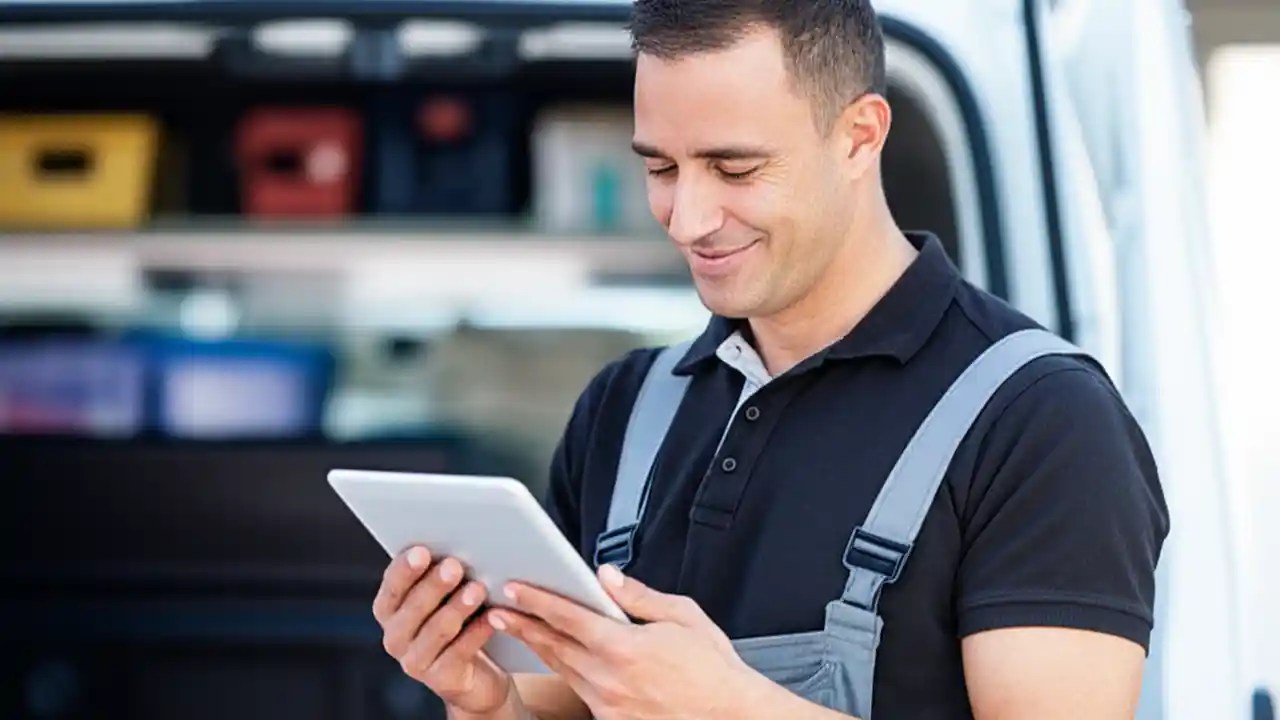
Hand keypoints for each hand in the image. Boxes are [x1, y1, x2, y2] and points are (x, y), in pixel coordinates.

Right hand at [373, 547, 510, 714]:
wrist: (479, 674)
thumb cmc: (462, 620)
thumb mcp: (447, 596)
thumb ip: (442, 573)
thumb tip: (458, 542)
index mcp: (390, 610)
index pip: (392, 587)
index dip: (404, 570)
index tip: (421, 551)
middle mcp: (396, 637)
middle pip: (412, 609)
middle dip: (433, 586)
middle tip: (454, 566)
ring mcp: (415, 662)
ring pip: (435, 631)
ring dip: (456, 608)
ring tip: (477, 589)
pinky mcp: (441, 680)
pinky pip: (458, 654)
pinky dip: (476, 633)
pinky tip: (491, 618)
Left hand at [490, 564, 764, 719]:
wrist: (729, 717)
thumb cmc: (712, 669)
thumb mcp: (684, 617)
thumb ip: (639, 596)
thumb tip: (605, 575)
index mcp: (624, 647)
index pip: (567, 617)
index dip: (536, 600)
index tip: (514, 588)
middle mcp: (608, 678)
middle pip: (553, 645)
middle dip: (523, 625)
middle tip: (497, 609)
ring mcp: (607, 705)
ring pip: (562, 670)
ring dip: (539, 648)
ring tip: (519, 630)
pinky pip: (580, 692)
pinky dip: (567, 673)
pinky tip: (560, 661)